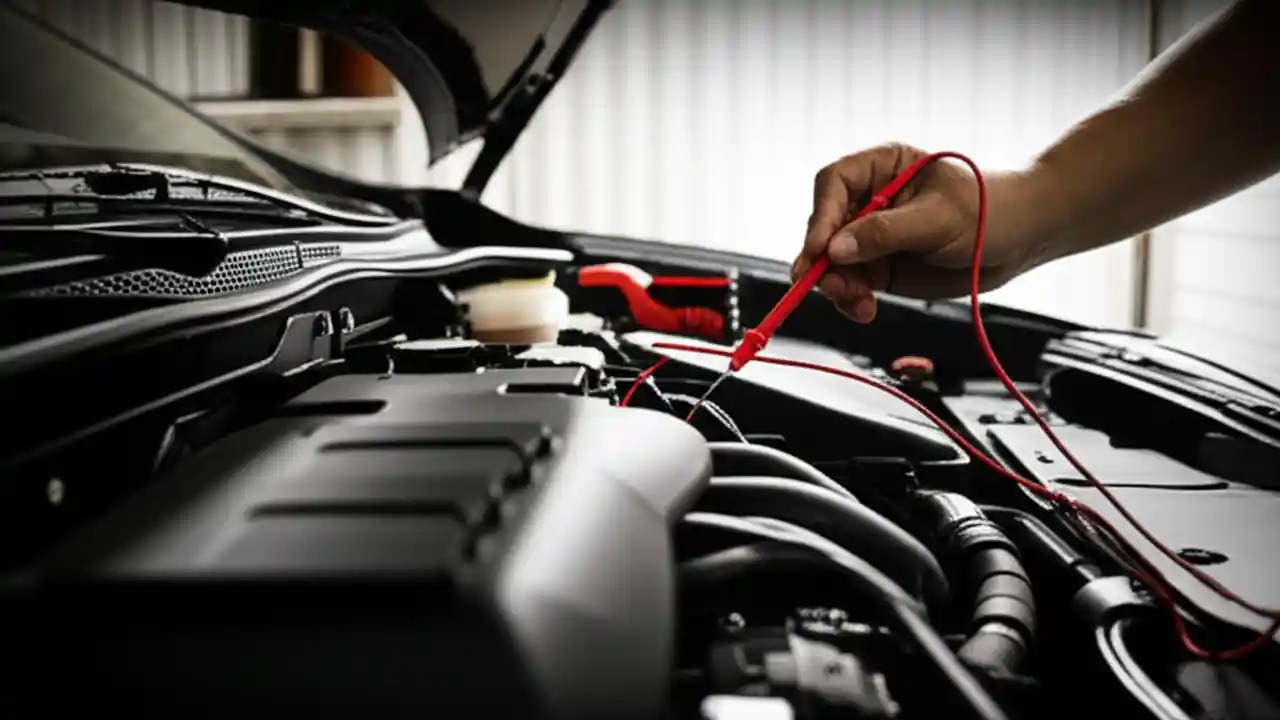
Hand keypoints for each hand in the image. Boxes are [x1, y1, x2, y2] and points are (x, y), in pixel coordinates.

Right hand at [794, 143, 1045, 322]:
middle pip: (824, 228)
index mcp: (881, 168)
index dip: (821, 216)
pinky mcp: (879, 267)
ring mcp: (871, 236)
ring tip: (858, 303)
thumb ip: (885, 233)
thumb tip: (835, 249)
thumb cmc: (986, 212)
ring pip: (832, 262)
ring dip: (837, 286)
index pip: (834, 184)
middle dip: (823, 261)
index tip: (819, 250)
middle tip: (833, 287)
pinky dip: (851, 300)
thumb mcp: (938, 219)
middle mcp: (868, 200)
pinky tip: (865, 309)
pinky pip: (850, 284)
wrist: (1017, 241)